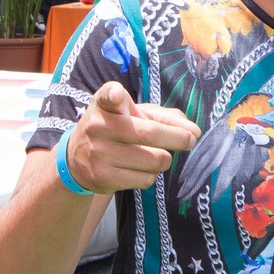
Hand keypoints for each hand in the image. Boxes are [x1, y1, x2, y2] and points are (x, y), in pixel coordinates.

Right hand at [65, 82, 200, 193]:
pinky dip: (151, 175)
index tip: (117, 96)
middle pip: (149, 134)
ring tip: (155, 155)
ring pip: (153, 160)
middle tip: (190, 140)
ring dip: (164, 159)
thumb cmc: (118, 130)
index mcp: (105, 105)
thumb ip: (166, 117)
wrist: (78, 159)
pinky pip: (145, 179)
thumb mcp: (135, 115)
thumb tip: (194, 132)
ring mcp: (99, 153)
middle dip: (177, 139)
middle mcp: (98, 126)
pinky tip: (139, 169)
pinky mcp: (103, 177)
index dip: (113, 95)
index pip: (107, 96)